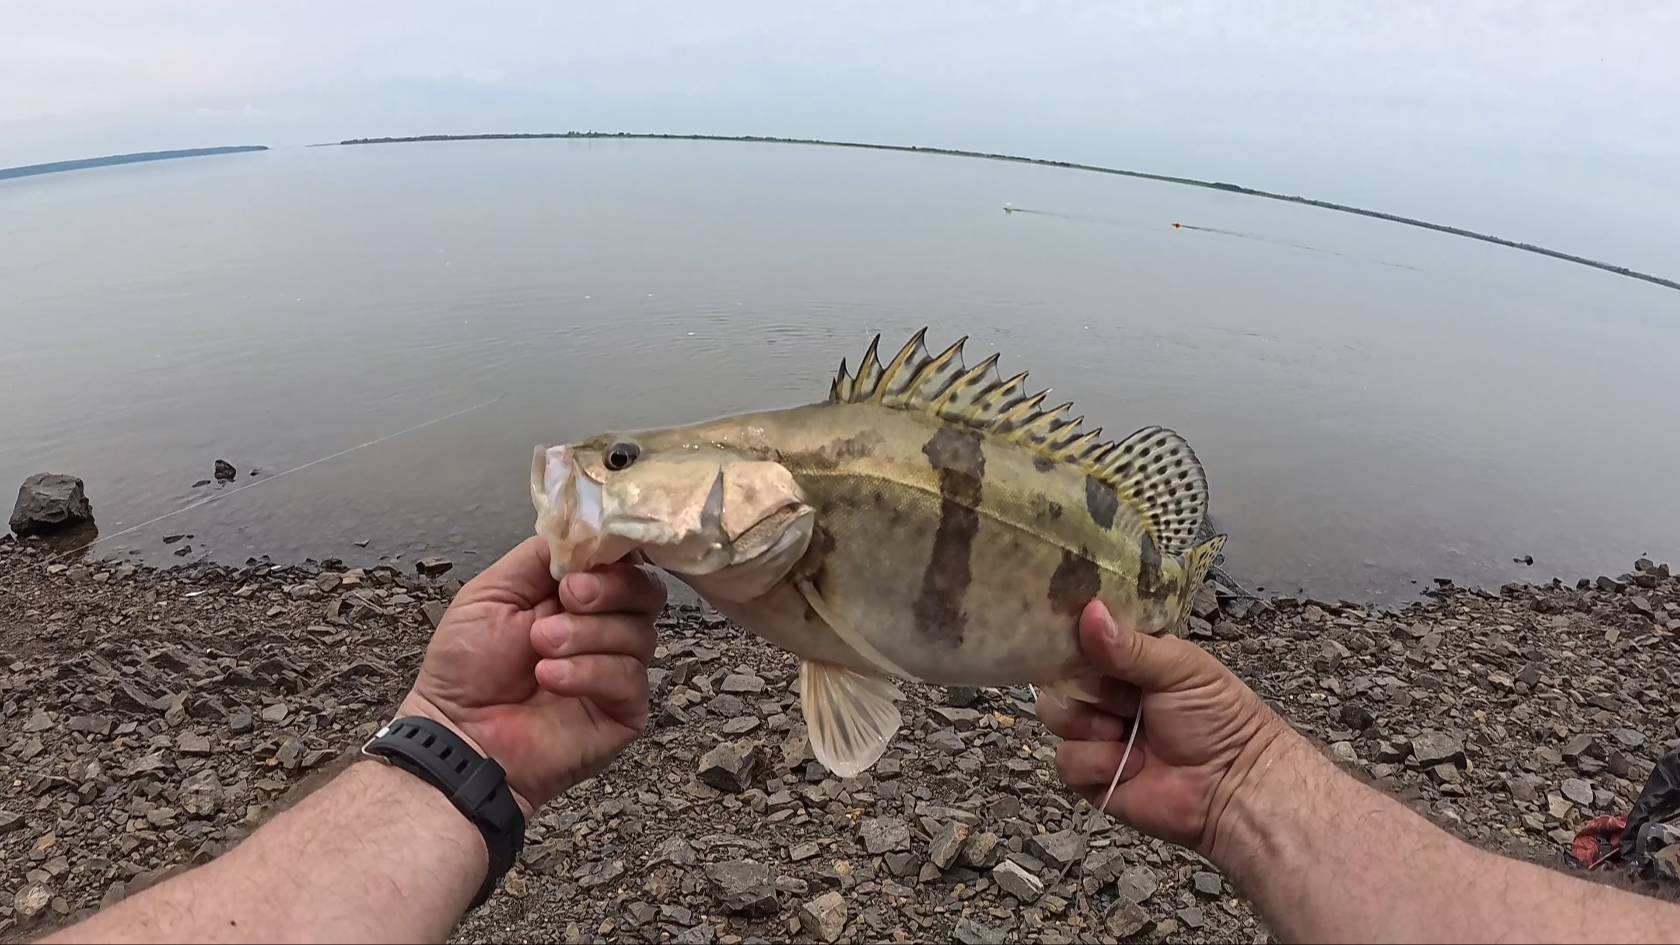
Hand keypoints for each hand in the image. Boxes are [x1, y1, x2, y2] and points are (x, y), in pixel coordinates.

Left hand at [397, 536, 665, 812]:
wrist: (458, 734)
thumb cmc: (466, 667)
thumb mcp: (494, 591)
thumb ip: (542, 556)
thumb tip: (589, 531)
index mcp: (577, 596)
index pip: (624, 561)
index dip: (614, 554)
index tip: (585, 559)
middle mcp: (605, 628)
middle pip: (647, 590)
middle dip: (610, 588)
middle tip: (568, 598)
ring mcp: (618, 669)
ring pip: (640, 633)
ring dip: (587, 634)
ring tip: (541, 648)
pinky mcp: (626, 710)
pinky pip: (631, 677)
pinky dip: (590, 672)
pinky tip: (552, 679)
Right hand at [1036, 600, 1294, 856]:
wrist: (1233, 787)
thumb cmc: (1216, 718)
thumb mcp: (1179, 669)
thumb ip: (1129, 645)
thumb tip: (1088, 610)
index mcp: (1127, 661)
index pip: (1081, 640)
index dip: (1071, 638)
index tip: (1070, 637)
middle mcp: (1106, 694)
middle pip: (1059, 677)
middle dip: (1085, 687)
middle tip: (1121, 698)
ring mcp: (1095, 734)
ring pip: (1055, 716)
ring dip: (1089, 725)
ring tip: (1124, 733)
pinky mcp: (1091, 776)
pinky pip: (1066, 761)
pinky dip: (1098, 763)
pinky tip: (1132, 766)